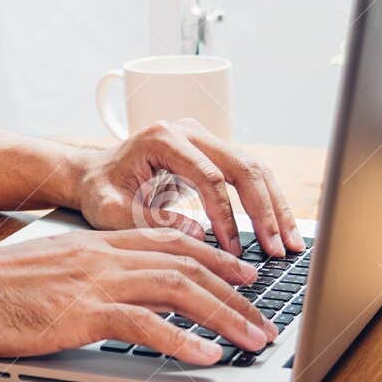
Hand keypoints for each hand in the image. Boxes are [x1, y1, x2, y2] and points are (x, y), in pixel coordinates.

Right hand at [0, 227, 278, 364]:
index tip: (245, 273)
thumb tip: (109, 299)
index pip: (168, 240)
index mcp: (92, 244)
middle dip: (235, 292)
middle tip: (265, 319)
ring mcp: (90, 282)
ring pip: (177, 289)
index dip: (214, 255)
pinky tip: (205, 357)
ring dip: (224, 315)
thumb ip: (82, 279)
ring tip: (253, 341)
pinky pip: (142, 323)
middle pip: (186, 264)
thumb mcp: (44, 273)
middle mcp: (99, 256)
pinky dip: (181, 341)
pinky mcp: (76, 313)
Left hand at [73, 118, 304, 256]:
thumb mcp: (109, 209)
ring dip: (275, 207)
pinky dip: (266, 203)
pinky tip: (278, 231)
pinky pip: (247, 176)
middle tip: (278, 249)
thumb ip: (145, 221)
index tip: (233, 249)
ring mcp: (202, 140)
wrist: (92, 175)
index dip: (226, 215)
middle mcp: (188, 131)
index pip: (209, 176)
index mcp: (163, 139)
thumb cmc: (98, 190)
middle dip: (265, 210)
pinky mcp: (211, 153)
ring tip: (288, 244)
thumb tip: (196, 235)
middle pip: (242, 166)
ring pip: (253, 168)